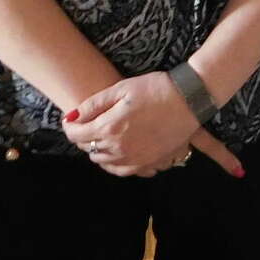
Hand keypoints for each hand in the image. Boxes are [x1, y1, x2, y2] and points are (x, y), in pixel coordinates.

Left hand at [64, 71, 243, 178]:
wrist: (190, 99)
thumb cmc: (156, 88)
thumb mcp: (121, 88)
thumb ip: (93, 104)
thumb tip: (71, 117)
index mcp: (109, 128)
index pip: (76, 135)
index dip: (69, 127)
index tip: (71, 120)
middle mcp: (119, 148)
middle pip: (88, 150)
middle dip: (84, 137)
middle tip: (89, 124)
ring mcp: (136, 159)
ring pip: (104, 163)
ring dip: (99, 151)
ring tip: (104, 137)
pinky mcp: (150, 163)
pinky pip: (124, 171)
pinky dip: (116, 163)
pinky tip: (120, 152)